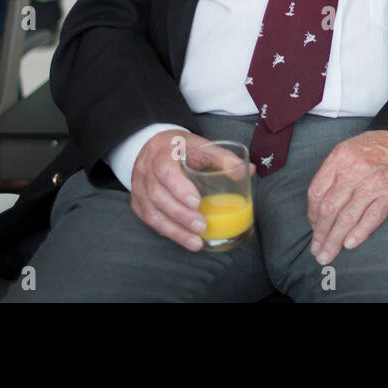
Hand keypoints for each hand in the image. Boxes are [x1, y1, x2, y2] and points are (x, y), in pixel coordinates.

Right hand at [130, 129, 254, 251]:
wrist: (153, 148)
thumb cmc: (181, 148)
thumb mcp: (199, 145)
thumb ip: (222, 157)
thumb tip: (248, 171)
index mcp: (163, 153)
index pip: (166, 171)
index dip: (179, 188)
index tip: (196, 202)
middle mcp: (147, 171)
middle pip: (159, 195)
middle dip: (181, 214)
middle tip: (202, 226)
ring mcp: (140, 188)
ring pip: (152, 212)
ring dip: (175, 230)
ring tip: (196, 242)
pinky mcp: (139, 203)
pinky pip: (150, 221)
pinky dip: (168, 232)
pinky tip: (184, 240)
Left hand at [306, 130, 387, 265]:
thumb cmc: (377, 147)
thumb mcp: (349, 149)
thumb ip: (333, 172)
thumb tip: (320, 205)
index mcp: (340, 158)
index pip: (316, 192)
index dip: (312, 214)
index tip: (313, 227)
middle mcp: (354, 170)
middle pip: (329, 209)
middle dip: (320, 234)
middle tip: (317, 251)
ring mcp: (373, 184)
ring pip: (347, 218)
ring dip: (334, 240)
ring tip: (328, 255)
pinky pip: (371, 218)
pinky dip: (359, 233)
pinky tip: (349, 245)